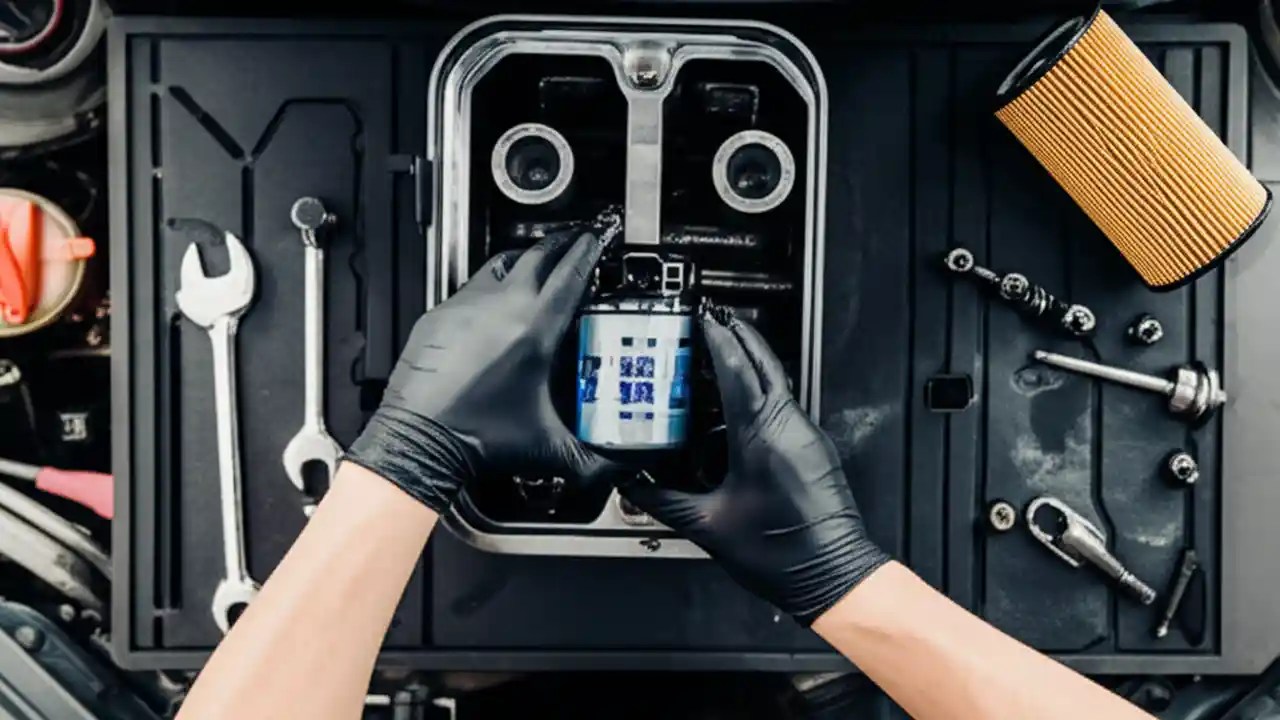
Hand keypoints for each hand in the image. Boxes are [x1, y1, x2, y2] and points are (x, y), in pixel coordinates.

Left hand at [345, 231, 615, 512]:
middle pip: (538, 255)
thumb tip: (621, 468)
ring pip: (502, 265)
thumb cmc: (474, 440)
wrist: (418, 441)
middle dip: (562, 243)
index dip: (589, 251)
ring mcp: (465, 307)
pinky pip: (471, 288)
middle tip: (577, 240)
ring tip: (539, 265)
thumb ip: (594, 461)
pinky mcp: (440, 315)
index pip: (570, 274)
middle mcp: (500, 309)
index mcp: (533, 332)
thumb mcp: (548, 448)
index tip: (599, 239)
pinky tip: (499, 305)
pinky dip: (492, 288)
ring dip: (525, 260)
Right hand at [621, 305, 890, 624]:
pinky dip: (762, 392)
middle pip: (764, 363)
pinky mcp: (814, 448)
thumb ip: (664, 502)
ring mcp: (807, 435)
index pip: (736, 369)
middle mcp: (789, 427)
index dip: (716, 338)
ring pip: (777, 382)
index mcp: (761, 436)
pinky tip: (741, 403)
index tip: (701, 319)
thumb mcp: (709, 527)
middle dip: (740, 335)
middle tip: (716, 319)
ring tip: (724, 353)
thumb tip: (636, 486)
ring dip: (751, 362)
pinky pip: (785, 406)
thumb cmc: (783, 555)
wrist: (834, 576)